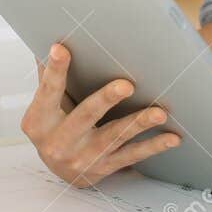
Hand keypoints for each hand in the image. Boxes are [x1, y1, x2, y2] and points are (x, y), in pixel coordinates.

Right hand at [20, 43, 180, 186]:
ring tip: (159, 113)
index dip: (54, 71)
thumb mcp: (45, 106)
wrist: (59, 172)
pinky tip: (172, 138)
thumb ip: (48, 76)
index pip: (48, 91)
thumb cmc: (54, 127)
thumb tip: (49, 39)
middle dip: (106, 100)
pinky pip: (132, 156)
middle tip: (127, 85)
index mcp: (40, 120)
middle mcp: (60, 141)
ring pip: (114, 137)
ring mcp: (83, 157)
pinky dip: (153, 146)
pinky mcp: (104, 167)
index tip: (61, 49)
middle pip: (85, 116)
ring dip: (138, 124)